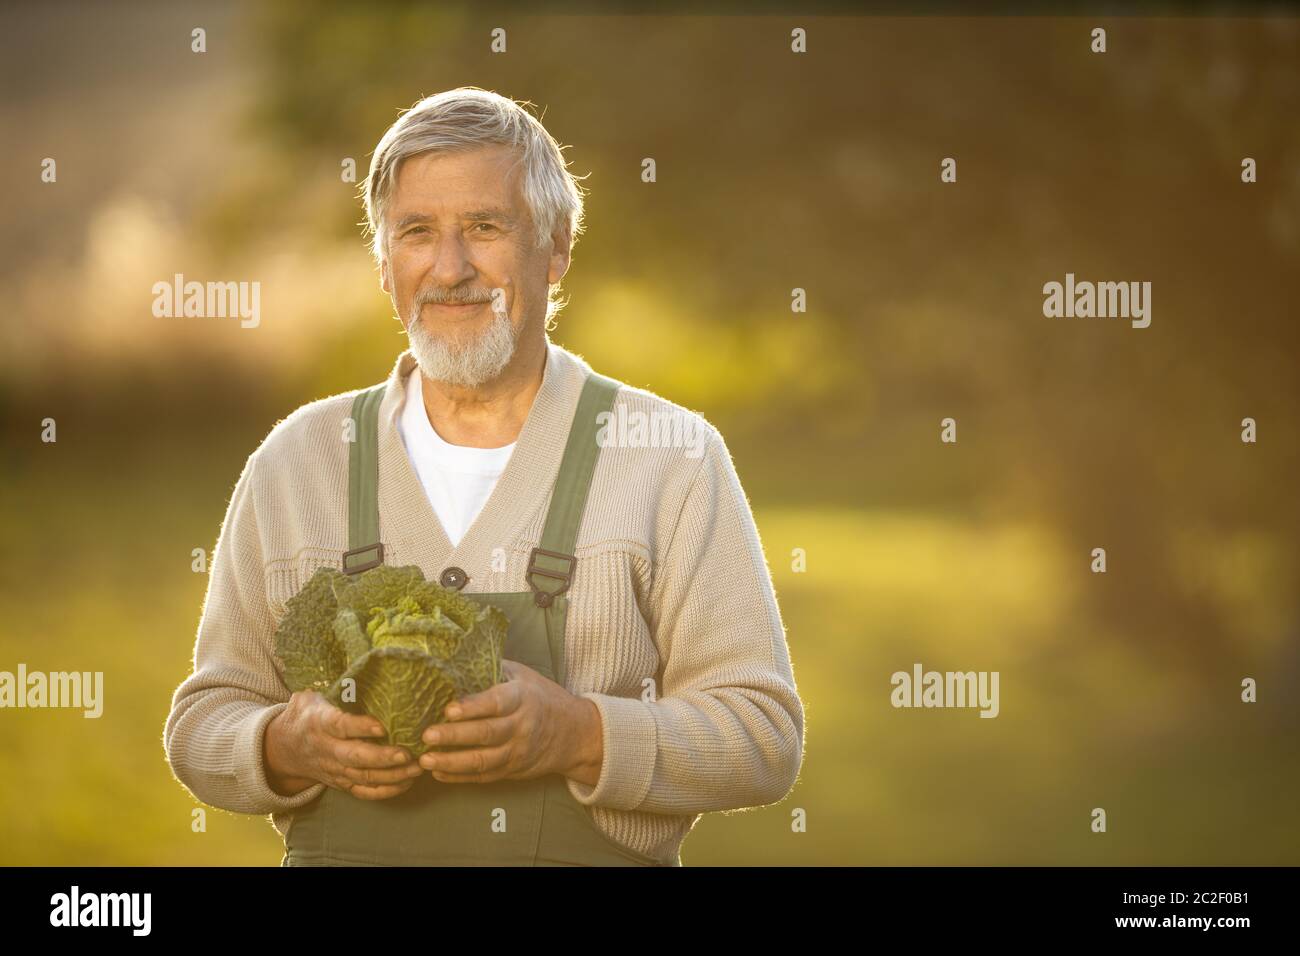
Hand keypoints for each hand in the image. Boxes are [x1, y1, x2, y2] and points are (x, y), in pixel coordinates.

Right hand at [264, 690, 424, 799]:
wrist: (284, 749)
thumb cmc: (307, 715)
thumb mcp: (311, 697)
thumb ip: (333, 688)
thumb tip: (362, 666)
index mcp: (320, 724)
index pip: (341, 726)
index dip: (361, 727)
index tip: (382, 727)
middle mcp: (328, 749)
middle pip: (355, 757)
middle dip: (383, 758)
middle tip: (408, 754)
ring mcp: (335, 770)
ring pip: (364, 777)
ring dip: (393, 775)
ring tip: (418, 767)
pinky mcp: (342, 783)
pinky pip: (365, 792)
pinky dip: (387, 791)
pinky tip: (408, 782)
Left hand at [417, 660, 603, 784]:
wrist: (574, 733)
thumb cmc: (541, 697)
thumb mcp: (524, 676)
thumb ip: (494, 670)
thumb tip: (456, 658)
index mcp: (523, 698)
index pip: (497, 703)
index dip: (473, 707)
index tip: (448, 709)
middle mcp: (521, 726)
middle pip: (486, 734)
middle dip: (454, 736)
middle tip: (426, 735)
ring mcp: (517, 752)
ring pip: (483, 761)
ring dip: (452, 762)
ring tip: (425, 760)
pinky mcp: (512, 770)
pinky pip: (484, 777)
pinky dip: (459, 777)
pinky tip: (438, 773)